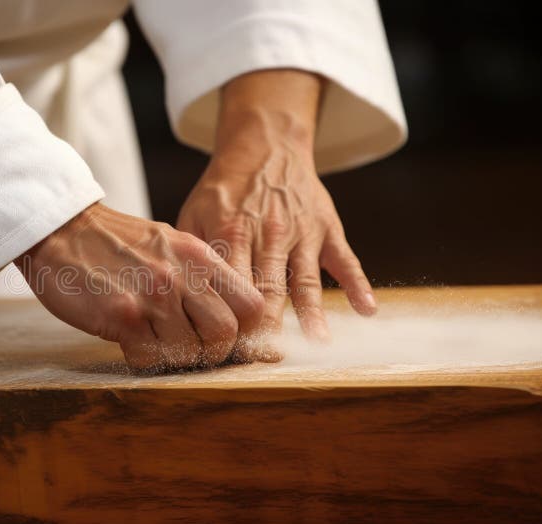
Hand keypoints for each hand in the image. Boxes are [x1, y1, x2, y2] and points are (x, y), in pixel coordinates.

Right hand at [15, 203, 266, 371]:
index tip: (225, 339)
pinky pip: (149, 358)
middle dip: (211, 352)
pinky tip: (130, 341)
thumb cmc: (117, 243)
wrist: (63, 230)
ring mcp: (154, 296)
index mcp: (200, 256)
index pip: (252, 305)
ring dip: (173, 357)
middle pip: (226, 334)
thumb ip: (201, 275)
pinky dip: (142, 358)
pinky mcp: (123, 317)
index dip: (245, 331)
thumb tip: (229, 316)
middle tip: (190, 350)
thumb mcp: (171, 244)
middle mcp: (182, 275)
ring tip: (154, 341)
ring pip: (188, 352)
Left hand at [177, 70, 376, 354]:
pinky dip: (357, 283)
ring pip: (305, 280)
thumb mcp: (194, 213)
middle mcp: (267, 235)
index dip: (230, 320)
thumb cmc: (224, 189)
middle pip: (268, 291)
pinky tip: (366, 310)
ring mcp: (300, 232)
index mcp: (231, 233)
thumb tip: (175, 299)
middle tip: (268, 360)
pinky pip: (344, 259)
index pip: (229, 287)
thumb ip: (189, 255)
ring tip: (317, 343)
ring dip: (312, 313)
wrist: (266, 146)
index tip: (228, 353)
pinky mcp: (326, 227)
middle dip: (268, 329)